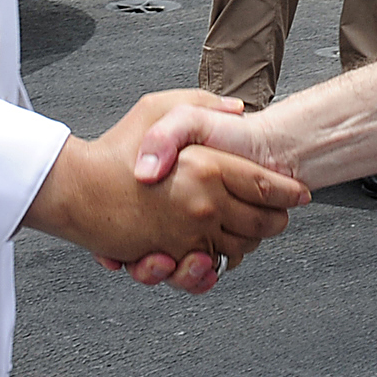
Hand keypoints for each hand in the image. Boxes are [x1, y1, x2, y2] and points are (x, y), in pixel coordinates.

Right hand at [24, 90, 306, 291]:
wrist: (75, 189)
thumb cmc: (115, 147)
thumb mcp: (159, 109)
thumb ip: (204, 105)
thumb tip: (240, 110)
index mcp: (209, 166)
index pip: (268, 185)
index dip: (289, 192)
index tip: (301, 194)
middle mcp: (205, 205)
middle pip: (264, 224)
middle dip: (276, 221)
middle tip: (279, 216)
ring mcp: (190, 236)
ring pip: (240, 250)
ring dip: (248, 244)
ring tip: (247, 233)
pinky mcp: (172, 258)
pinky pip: (210, 271)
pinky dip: (217, 265)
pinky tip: (214, 252)